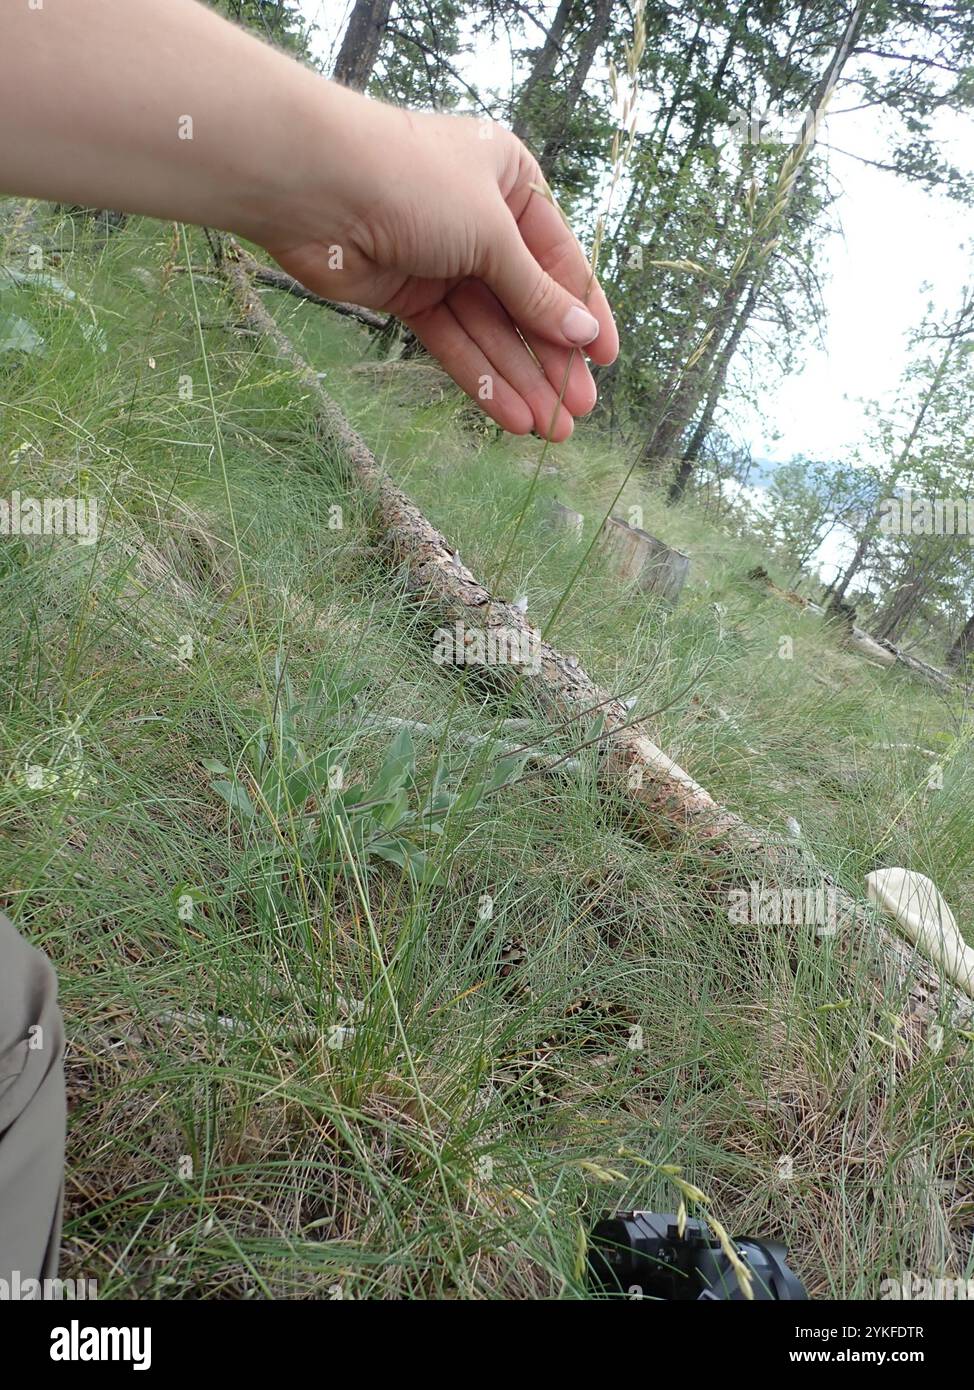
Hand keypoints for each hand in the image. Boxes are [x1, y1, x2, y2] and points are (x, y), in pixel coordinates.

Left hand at [262, 106, 618, 442]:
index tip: (605, 361)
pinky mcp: (408, 294)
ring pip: (490, 330)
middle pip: (525, 302)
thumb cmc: (415, 184)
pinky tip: (510, 416)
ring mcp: (442, 260)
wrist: (317, 188)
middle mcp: (480, 220)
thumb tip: (584, 336)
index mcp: (511, 183)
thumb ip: (536, 293)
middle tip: (577, 412)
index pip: (560, 258)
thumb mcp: (493, 234)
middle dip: (551, 360)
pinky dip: (480, 378)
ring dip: (519, 380)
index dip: (584, 313)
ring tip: (550, 430)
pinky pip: (453, 341)